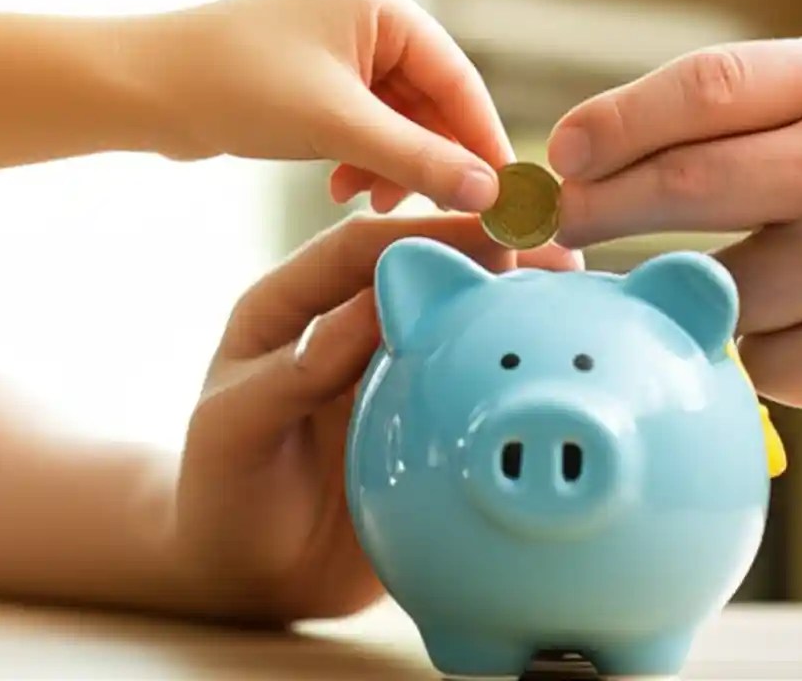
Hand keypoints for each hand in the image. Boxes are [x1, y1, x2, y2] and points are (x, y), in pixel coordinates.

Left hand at [133, 0, 508, 212]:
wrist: (141, 89)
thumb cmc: (233, 85)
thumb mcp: (338, 126)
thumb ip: (419, 160)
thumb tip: (489, 194)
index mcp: (380, 4)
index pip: (457, 77)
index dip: (482, 139)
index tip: (504, 193)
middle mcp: (364, 20)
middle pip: (429, 101)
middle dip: (430, 159)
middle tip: (446, 211)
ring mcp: (337, 51)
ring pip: (395, 121)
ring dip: (391, 166)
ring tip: (372, 201)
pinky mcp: (313, 82)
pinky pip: (362, 127)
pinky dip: (360, 160)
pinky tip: (341, 188)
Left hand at [174, 214, 579, 621]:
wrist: (253, 575)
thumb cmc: (226, 497)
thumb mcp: (235, 431)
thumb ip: (293, 372)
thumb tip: (370, 312)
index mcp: (289, 310)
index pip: (358, 251)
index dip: (420, 230)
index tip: (485, 227)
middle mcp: (343, 327)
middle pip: (421, 267)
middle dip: (484, 249)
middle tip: (550, 253)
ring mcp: (390, 369)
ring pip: (457, 316)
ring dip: (511, 298)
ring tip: (575, 295)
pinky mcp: (425, 414)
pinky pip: (472, 378)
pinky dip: (514, 363)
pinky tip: (559, 360)